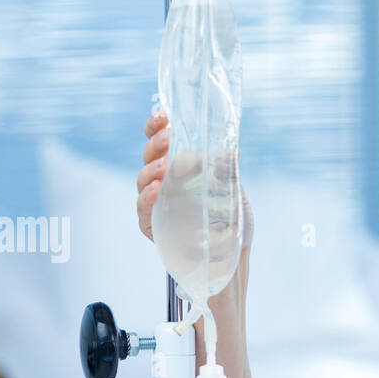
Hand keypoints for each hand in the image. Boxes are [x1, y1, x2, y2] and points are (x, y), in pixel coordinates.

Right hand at [136, 110, 254, 282]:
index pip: (163, 143)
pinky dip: (147, 199)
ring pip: (142, 181)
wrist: (232, 261)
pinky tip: (156, 191)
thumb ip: (227, 173)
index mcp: (183, 169)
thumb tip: (231, 151)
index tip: (163, 116)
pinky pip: (143, 211)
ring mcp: (158, 205)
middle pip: (150, 157)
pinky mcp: (154, 228)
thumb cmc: (233, 224)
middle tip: (167, 138)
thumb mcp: (236, 194)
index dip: (157, 127)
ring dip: (151, 170)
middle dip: (155, 144)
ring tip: (164, 168)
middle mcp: (167, 184)